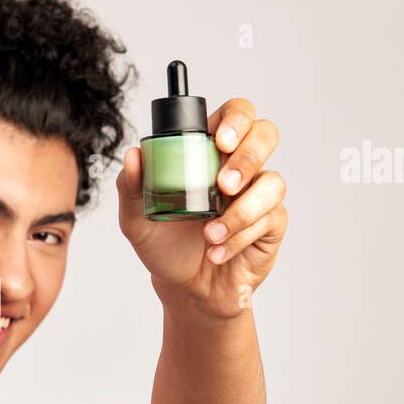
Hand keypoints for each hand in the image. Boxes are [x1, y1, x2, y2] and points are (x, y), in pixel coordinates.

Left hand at [117, 98, 287, 318]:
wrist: (183, 288)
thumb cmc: (164, 246)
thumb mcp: (136, 220)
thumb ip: (130, 188)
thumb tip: (133, 155)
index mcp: (208, 153)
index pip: (235, 114)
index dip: (235, 118)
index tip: (220, 140)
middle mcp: (239, 167)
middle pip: (265, 135)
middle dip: (249, 155)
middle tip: (224, 184)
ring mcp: (258, 194)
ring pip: (272, 182)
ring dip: (242, 210)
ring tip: (210, 234)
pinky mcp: (271, 223)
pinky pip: (269, 219)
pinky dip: (241, 236)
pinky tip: (218, 251)